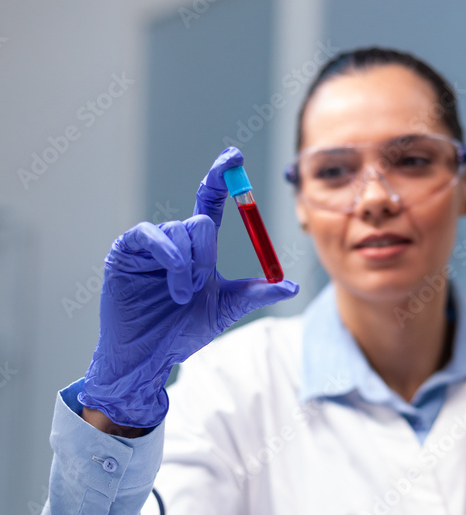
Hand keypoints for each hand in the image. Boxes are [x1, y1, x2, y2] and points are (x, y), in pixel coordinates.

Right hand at [79, 147, 298, 426]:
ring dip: (188, 267)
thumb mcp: (226, 308)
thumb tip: (291, 285)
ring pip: (180, 232)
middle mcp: (174, 240)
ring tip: (182, 296)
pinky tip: (174, 281)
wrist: (150, 357)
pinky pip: (150, 234)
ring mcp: (149, 244)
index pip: (210, 201)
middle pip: (199, 221)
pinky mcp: (126, 251)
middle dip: (206, 254)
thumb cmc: (181, 332)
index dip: (222, 178)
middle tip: (201, 285)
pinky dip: (169, 256)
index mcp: (198, 247)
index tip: (234, 157)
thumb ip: (255, 293)